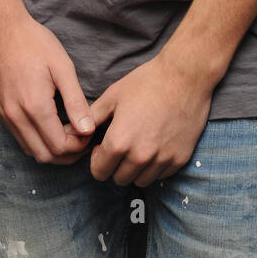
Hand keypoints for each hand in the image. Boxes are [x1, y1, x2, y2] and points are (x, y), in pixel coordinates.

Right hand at [0, 10, 95, 163]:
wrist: (2, 29)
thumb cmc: (34, 43)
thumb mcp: (62, 68)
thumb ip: (75, 101)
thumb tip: (87, 130)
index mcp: (34, 106)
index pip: (60, 146)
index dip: (79, 146)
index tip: (89, 133)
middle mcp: (17, 117)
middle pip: (45, 156)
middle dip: (68, 153)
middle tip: (82, 137)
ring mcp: (6, 116)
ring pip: (31, 151)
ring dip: (52, 150)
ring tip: (68, 132)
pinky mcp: (0, 112)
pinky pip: (20, 139)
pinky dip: (37, 141)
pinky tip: (50, 126)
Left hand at [86, 54, 213, 186]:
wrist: (185, 77)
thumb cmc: (147, 82)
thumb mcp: (113, 96)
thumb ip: (91, 119)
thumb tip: (71, 132)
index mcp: (119, 142)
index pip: (99, 172)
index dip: (97, 161)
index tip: (102, 148)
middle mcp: (140, 156)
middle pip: (119, 179)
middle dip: (116, 166)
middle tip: (121, 145)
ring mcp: (162, 159)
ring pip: (141, 180)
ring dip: (136, 169)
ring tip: (138, 146)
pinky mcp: (180, 159)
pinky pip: (161, 175)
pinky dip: (155, 166)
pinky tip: (156, 145)